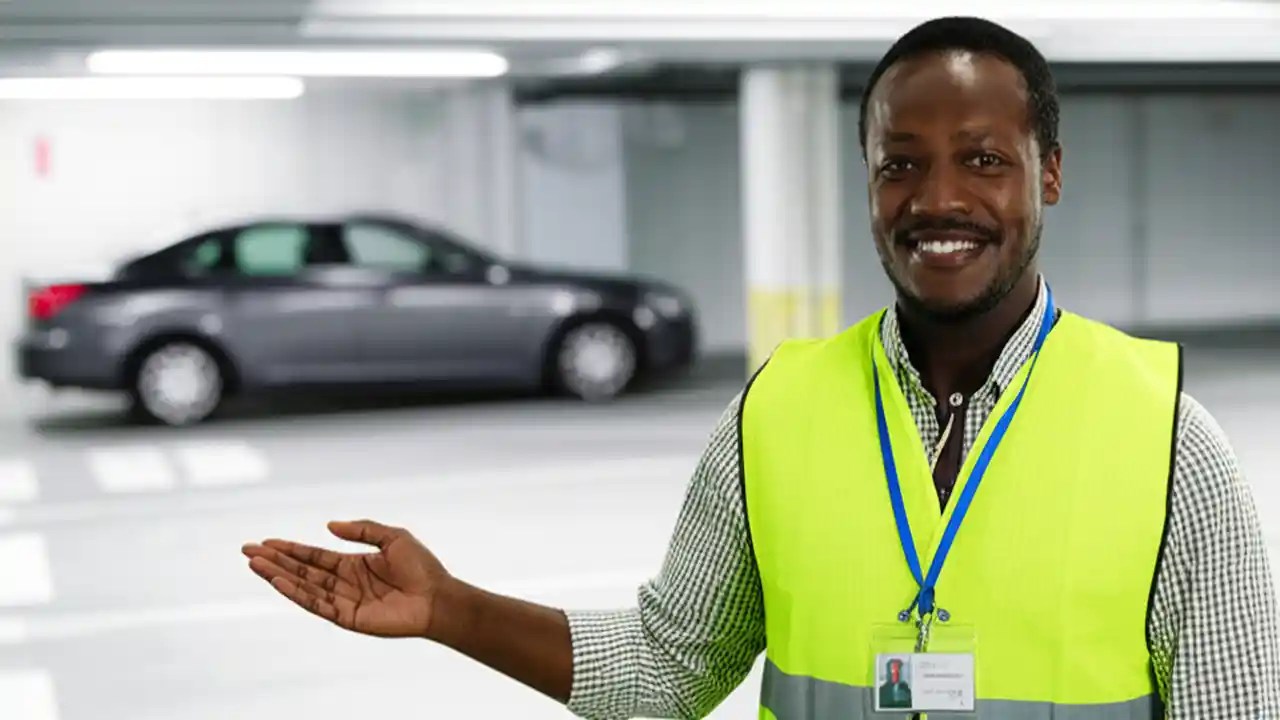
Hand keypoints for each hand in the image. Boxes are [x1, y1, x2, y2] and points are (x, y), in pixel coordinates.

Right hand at [242, 520, 450, 638]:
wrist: (438, 597)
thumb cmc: (422, 568)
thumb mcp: (392, 537)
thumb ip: (361, 530)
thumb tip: (327, 526)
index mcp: (353, 564)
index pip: (314, 556)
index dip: (290, 549)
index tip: (265, 543)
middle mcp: (344, 583)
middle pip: (302, 570)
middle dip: (275, 561)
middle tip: (248, 551)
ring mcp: (344, 601)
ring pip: (304, 587)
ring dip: (278, 576)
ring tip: (255, 564)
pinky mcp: (347, 618)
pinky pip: (317, 604)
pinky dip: (296, 594)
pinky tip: (279, 582)